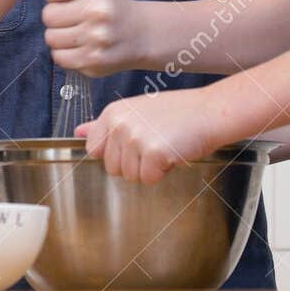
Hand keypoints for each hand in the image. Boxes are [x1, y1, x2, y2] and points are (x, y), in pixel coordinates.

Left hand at [43, 0, 141, 76]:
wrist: (140, 34)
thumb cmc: (109, 6)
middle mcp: (99, 10)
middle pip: (49, 15)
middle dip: (55, 18)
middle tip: (69, 19)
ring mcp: (97, 37)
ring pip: (51, 37)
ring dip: (58, 37)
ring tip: (74, 33)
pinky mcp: (94, 59)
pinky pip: (59, 57)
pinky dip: (64, 54)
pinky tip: (77, 48)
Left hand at [74, 88, 226, 183]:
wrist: (211, 111)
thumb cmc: (178, 113)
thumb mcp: (137, 111)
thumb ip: (105, 125)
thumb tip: (78, 132)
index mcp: (112, 112)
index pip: (94, 149)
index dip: (116, 153)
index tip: (134, 143)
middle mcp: (120, 124)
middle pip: (112, 167)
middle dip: (134, 163)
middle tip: (155, 143)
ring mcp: (136, 138)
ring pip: (131, 176)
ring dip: (150, 168)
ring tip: (165, 146)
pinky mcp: (153, 152)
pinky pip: (150, 179)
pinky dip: (163, 172)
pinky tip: (173, 153)